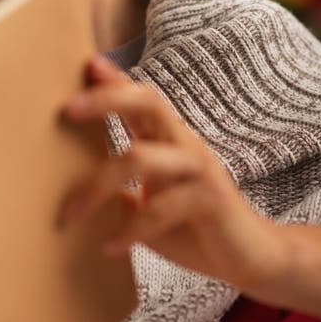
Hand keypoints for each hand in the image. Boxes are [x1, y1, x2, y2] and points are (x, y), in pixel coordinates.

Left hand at [61, 55, 285, 293]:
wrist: (252, 258)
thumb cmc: (193, 226)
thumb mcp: (150, 202)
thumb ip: (122, 187)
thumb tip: (72, 186)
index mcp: (168, 140)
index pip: (141, 98)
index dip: (116, 79)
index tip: (88, 63)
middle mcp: (184, 144)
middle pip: (147, 102)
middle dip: (107, 99)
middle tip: (68, 108)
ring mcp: (198, 168)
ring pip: (140, 156)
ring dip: (97, 186)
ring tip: (70, 216)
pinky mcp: (209, 200)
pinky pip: (158, 208)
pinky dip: (129, 231)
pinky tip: (110, 248)